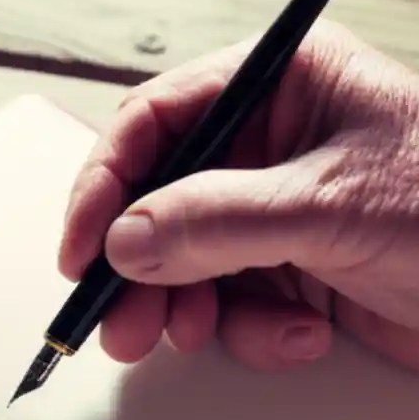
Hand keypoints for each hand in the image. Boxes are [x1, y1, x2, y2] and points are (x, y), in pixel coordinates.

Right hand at [60, 20, 418, 379]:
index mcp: (280, 84)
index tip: (83, 248)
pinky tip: (298, 335)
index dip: (106, 184)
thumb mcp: (335, 206)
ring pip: (181, 259)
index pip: (154, 120)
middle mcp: (268, 142)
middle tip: (120, 319)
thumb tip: (125, 240)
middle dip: (136, 264)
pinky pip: (227, 302)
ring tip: (184, 335)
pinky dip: (248, 331)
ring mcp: (276, 209)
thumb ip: (218, 221)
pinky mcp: (290, 270)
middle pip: (156, 197)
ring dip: (177, 305)